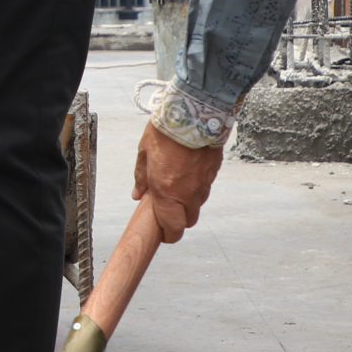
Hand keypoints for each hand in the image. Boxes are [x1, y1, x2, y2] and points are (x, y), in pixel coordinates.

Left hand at [131, 122, 225, 243]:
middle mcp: (188, 194)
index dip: (168, 236)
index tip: (163, 234)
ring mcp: (203, 185)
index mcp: (166, 193)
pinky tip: (189, 172)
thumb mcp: (144, 154)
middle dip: (179, 220)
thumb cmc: (166, 133)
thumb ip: (141, 178)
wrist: (194, 115)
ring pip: (198, 205)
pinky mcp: (214, 173)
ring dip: (188, 203)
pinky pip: (205, 188)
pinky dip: (197, 186)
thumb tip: (138, 194)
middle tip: (168, 209)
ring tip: (177, 186)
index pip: (172, 229)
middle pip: (188, 221)